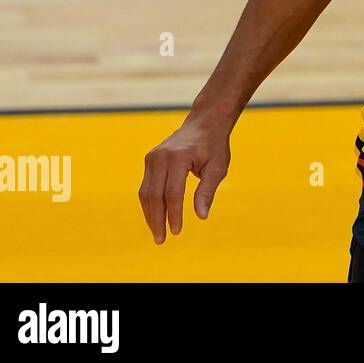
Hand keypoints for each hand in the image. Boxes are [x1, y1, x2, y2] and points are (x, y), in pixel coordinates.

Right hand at [138, 109, 232, 243]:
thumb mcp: (217, 168)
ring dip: (150, 214)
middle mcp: (161, 157)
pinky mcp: (150, 159)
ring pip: (146, 192)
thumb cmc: (214, 146)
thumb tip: (201, 216)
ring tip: (157, 232)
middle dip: (157, 219)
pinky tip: (156, 216)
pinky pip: (146, 185)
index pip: (173, 193)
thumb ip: (207, 191)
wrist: (205, 122)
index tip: (177, 231)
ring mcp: (152, 158)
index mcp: (178, 158)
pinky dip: (150, 203)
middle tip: (161, 240)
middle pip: (154, 195)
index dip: (174, 214)